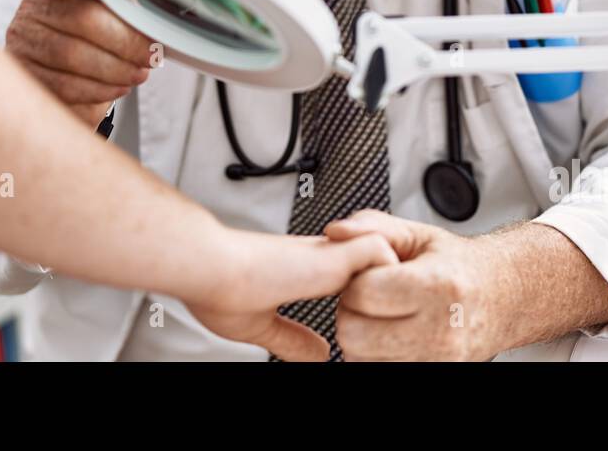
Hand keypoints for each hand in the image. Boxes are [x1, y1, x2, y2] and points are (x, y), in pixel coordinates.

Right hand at [4, 0, 155, 128]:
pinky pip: (65, 86)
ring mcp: (23, 44)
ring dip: (116, 68)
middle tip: (148, 53)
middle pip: (80, 17)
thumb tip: (150, 10)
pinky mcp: (27, 79)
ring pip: (72, 56)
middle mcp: (32, 9)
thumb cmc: (102, 36)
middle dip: (125, 40)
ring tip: (138, 72)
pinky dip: (100, 89)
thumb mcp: (113, 7)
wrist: (84, 77)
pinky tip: (117, 85)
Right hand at [186, 230, 399, 361]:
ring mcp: (328, 256)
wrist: (208, 267)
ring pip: (385, 250)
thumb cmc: (217, 289)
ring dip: (392, 277)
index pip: (353, 275)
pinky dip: (386, 271)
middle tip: (398, 311)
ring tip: (395, 306)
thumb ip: (291, 338)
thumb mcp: (260, 325)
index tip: (374, 316)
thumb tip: (317, 357)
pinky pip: (381, 251)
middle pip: (375, 258)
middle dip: (390, 283)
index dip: (368, 291)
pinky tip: (380, 296)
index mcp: (305, 272)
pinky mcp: (331, 256)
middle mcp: (320, 259)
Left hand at [325, 210, 520, 360]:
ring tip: (384, 317)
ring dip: (362, 337)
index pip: (363, 293)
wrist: (501, 299)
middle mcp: (440, 330)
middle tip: (371, 299)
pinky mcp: (434, 375)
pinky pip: (377, 370)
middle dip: (352, 312)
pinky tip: (391, 335)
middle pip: (354, 334)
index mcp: (437, 285)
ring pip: (360, 359)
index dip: (357, 281)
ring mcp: (438, 361)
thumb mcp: (420, 235)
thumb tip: (335, 232)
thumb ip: (374, 228)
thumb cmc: (460, 267)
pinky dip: (375, 355)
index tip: (371, 275)